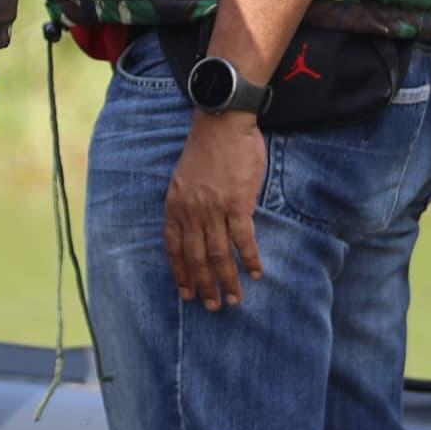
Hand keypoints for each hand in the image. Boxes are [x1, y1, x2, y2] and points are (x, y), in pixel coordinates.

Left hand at [164, 111, 267, 309]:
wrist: (222, 122)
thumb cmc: (206, 149)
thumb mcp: (184, 179)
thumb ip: (187, 206)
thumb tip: (195, 229)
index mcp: (175, 206)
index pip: (174, 249)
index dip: (180, 274)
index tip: (185, 294)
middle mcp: (191, 211)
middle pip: (196, 258)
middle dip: (204, 286)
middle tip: (213, 307)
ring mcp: (214, 208)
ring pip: (219, 254)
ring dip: (227, 280)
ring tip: (235, 299)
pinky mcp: (238, 203)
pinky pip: (243, 239)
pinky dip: (250, 259)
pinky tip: (257, 273)